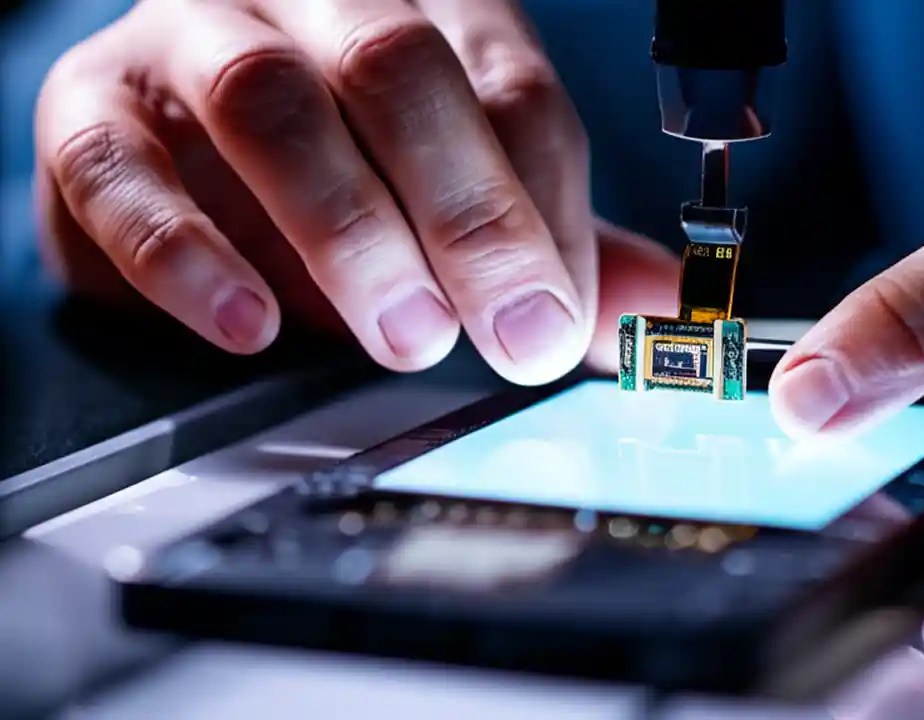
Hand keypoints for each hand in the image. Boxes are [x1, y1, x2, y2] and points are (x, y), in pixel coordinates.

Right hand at [34, 0, 676, 382]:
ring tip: (404, 331)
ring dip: (349, 231)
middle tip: (507, 333)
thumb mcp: (465, 196)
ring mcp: (194, 42)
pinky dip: (189, 255)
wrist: (186, 143)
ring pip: (270, 103)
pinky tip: (251, 323)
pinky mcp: (92, 109)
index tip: (560, 319)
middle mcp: (315, 4)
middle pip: (401, 73)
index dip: (545, 210)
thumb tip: (663, 314)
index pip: (510, 87)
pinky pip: (124, 170)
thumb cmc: (350, 167)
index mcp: (428, 13)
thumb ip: (557, 246)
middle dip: (468, 215)